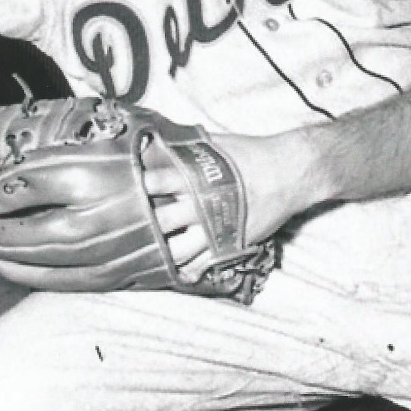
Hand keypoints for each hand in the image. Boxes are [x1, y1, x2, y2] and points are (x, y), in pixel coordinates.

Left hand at [141, 126, 315, 280]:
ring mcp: (213, 228)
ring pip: (176, 250)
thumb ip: (186, 148)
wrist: (287, 173)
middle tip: (128, 227)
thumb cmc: (250, 154)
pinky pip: (202, 263)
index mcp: (193, 177)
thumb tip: (157, 140)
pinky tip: (176, 271)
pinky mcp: (227, 244)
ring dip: (160, 252)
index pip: (154, 181)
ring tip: (147, 252)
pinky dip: (187, 269)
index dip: (137, 186)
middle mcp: (199, 205)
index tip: (124, 189)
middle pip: (160, 220)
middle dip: (143, 224)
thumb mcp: (214, 145)